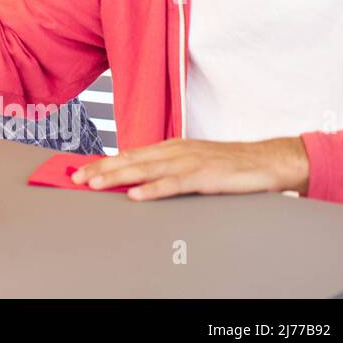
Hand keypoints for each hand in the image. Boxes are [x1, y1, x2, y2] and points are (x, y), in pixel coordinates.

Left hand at [71, 136, 310, 200]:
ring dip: (118, 177)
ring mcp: (189, 162)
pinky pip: (174, 183)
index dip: (104, 162)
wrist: (266, 160)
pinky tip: (136, 195)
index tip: (81, 170)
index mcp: (171, 147)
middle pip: (131, 160)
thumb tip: (138, 178)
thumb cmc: (229, 164)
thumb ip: (166, 167)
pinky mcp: (205, 175)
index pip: (130, 154)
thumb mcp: (192, 161)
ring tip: (95, 184)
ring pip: (146, 170)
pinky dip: (153, 189)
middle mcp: (175, 150)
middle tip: (77, 178)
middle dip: (102, 169)